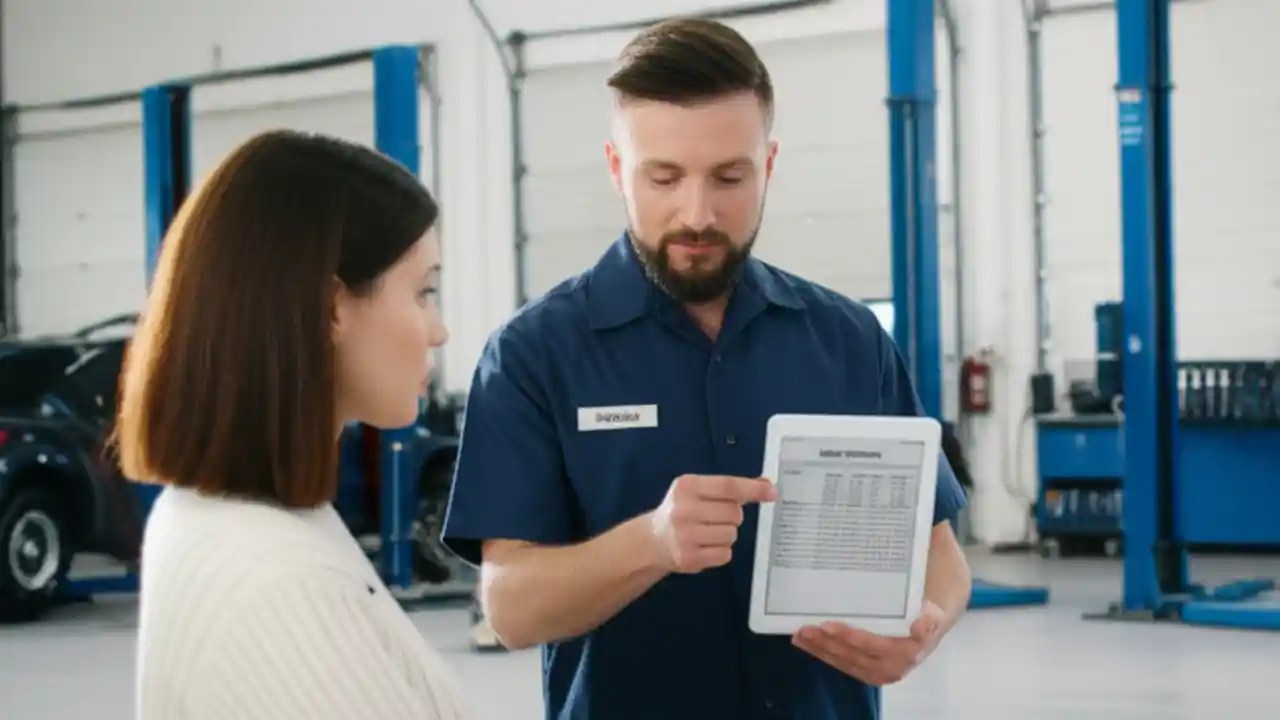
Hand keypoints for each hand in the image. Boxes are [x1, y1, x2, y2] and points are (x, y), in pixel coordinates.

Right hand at [648, 474, 776, 573]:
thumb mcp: (698, 490)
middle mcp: (684, 510)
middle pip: (734, 513)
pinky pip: (725, 554)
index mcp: (687, 486)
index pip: (727, 486)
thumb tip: (767, 486)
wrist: (652, 540)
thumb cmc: (681, 510)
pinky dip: (720, 551)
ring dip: (726, 534)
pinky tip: (704, 546)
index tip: (772, 492)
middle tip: (714, 517)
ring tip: (707, 533)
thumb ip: (730, 488)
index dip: (752, 489)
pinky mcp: (688, 558)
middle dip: (732, 516)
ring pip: (731, 535)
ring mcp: (685, 536)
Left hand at [791, 600, 945, 685]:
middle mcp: (888, 669)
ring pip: (842, 661)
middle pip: (851, 655)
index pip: (870, 645)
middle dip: (825, 643)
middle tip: (804, 628)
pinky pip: (841, 663)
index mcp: (904, 654)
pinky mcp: (864, 672)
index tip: (827, 625)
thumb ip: (929, 620)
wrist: (927, 632)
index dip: (848, 636)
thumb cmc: (925, 617)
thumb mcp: (933, 614)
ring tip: (799, 635)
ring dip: (818, 650)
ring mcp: (874, 673)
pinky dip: (822, 653)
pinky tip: (806, 643)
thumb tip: (920, 626)